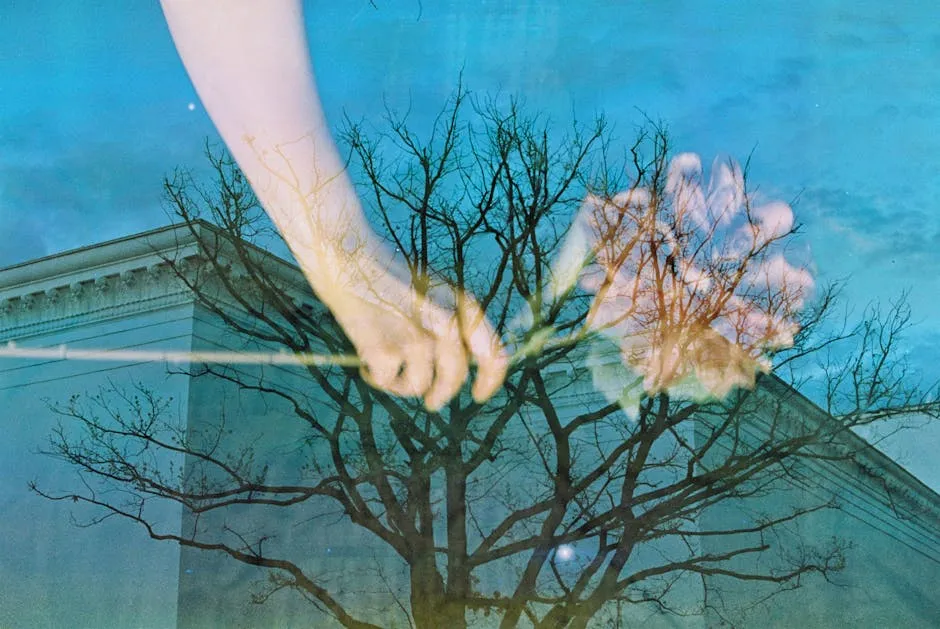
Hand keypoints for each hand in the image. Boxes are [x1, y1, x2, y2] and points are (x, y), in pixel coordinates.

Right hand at [314, 250, 507, 410]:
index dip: (490, 381)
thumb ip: (455, 321)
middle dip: (441, 394)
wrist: (347, 257)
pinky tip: (366, 361)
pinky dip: (376, 377)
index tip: (479, 395)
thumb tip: (464, 365)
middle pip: (455, 378)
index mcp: (463, 305)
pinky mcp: (386, 351)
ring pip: (419, 385)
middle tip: (432, 401)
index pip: (493, 355)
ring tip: (386, 366)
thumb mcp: (436, 288)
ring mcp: (416, 339)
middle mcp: (446, 324)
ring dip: (402, 384)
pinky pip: (388, 381)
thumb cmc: (390, 273)